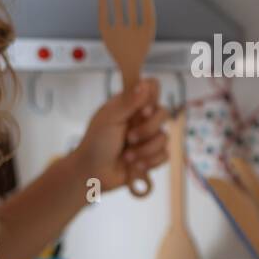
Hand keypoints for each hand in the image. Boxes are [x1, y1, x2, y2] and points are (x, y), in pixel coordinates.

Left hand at [72, 78, 170, 192]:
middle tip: (129, 138)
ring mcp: (148, 137)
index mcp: (131, 104)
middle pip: (164, 113)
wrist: (93, 174)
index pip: (152, 87)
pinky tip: (135, 166)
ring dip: (144, 150)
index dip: (152, 98)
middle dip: (147, 130)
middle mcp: (142, 118)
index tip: (142, 111)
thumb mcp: (109, 119)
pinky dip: (150, 162)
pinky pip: (165, 155)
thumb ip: (128, 101)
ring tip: (127, 157)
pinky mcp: (152, 155)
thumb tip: (145, 84)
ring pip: (164, 137)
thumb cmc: (96, 143)